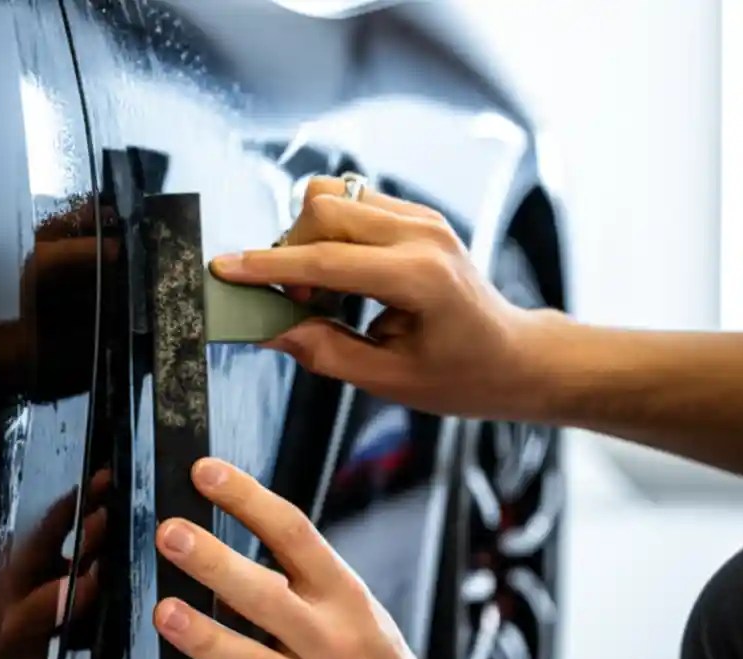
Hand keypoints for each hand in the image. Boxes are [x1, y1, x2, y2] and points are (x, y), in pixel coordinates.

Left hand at [154, 459, 473, 658]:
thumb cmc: (366, 652)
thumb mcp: (347, 602)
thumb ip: (297, 574)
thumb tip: (215, 534)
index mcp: (343, 594)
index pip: (293, 533)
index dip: (248, 499)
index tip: (205, 472)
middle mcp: (332, 641)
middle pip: (267, 596)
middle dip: (216, 563)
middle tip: (171, 533)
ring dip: (206, 637)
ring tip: (165, 612)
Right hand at [211, 176, 565, 419]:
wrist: (515, 357)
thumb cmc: (463, 375)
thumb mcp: (388, 379)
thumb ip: (324, 351)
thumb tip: (270, 330)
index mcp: (419, 278)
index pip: (325, 259)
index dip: (268, 267)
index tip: (226, 269)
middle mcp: (422, 234)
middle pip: (324, 209)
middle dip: (290, 250)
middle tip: (296, 302)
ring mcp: (422, 218)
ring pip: (334, 194)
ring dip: (308, 236)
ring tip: (320, 287)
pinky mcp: (417, 215)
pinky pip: (353, 201)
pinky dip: (330, 233)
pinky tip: (341, 275)